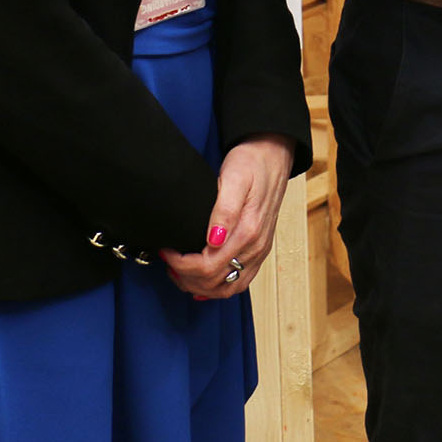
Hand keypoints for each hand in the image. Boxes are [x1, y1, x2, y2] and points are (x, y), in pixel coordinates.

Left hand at [162, 134, 292, 298]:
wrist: (274, 154)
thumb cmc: (251, 162)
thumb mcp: (233, 178)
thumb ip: (223, 210)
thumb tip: (213, 241)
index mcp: (248, 230)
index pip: (208, 266)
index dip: (181, 265)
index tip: (167, 250)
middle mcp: (256, 246)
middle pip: (215, 282)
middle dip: (186, 277)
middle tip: (168, 260)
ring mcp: (260, 250)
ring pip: (228, 288)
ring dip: (201, 287)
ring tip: (180, 273)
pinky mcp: (260, 249)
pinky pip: (241, 281)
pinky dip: (219, 287)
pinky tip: (203, 284)